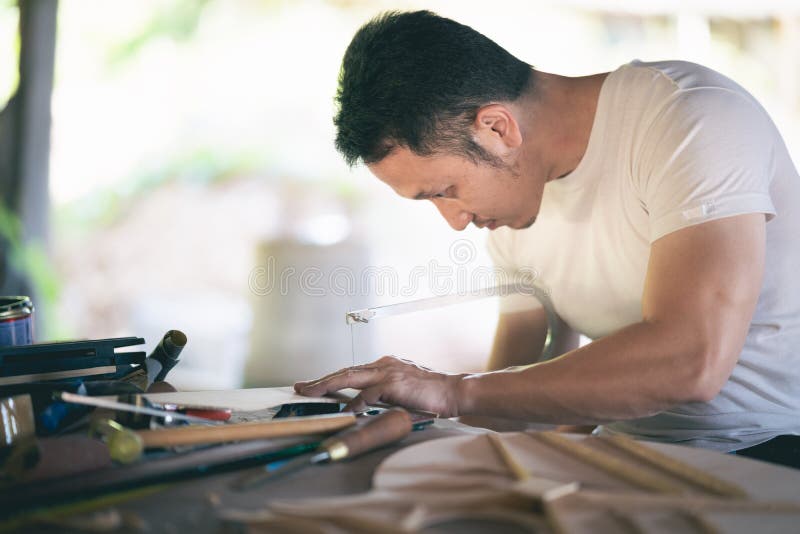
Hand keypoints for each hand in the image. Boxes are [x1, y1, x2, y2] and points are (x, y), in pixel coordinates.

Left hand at [294, 356, 465, 416]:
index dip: (330, 379)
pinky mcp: (395, 383)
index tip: (312, 386)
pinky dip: (356, 402)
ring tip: (311, 393)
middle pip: (345, 371)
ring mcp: (388, 372)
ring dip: (328, 385)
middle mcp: (383, 364)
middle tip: (300, 387)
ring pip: (350, 376)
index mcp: (384, 365)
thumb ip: (382, 394)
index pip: (351, 372)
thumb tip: (363, 406)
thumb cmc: (430, 395)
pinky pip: (370, 393)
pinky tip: (345, 411)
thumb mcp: (402, 391)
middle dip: (320, 380)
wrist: (454, 392)